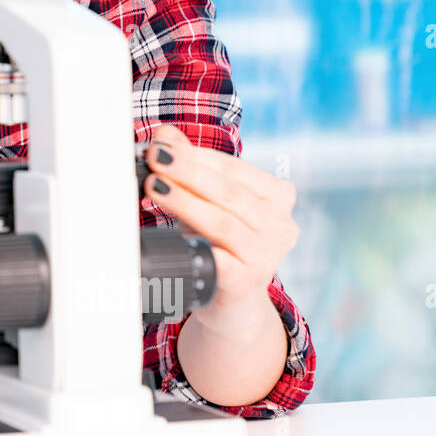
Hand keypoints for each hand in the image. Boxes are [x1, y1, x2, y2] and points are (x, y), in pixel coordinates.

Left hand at [142, 124, 298, 336]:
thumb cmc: (218, 242)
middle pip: (227, 192)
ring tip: (154, 185)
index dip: (196, 155)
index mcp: (278, 196)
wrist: (230, 301)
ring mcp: (268, 255)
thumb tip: (165, 134)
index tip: (161, 144)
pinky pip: (218, 259)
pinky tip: (174, 235)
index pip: (233, 168)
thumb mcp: (206, 199)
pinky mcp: (247, 282)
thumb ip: (190, 164)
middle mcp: (280, 225)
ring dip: (185, 201)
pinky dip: (195, 243)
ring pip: (221, 221)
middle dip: (187, 172)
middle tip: (155, 157)